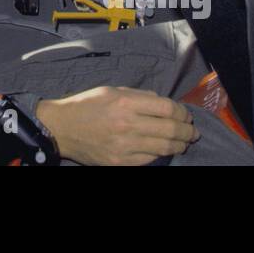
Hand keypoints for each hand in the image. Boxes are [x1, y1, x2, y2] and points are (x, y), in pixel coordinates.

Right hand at [36, 86, 199, 165]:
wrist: (61, 128)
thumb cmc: (85, 105)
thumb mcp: (111, 90)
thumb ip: (138, 95)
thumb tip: (161, 103)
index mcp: (125, 103)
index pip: (167, 108)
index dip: (182, 112)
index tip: (185, 114)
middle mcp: (127, 125)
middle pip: (171, 129)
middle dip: (188, 131)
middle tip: (192, 131)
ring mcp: (124, 146)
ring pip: (164, 147)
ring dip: (180, 145)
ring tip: (184, 142)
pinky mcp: (120, 162)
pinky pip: (150, 160)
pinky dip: (161, 154)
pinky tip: (162, 149)